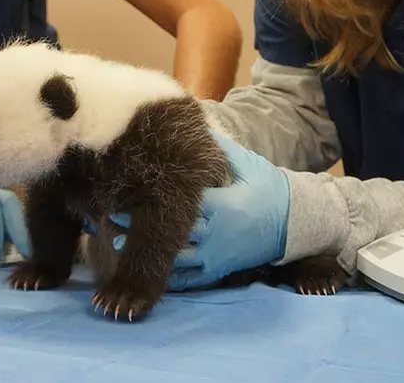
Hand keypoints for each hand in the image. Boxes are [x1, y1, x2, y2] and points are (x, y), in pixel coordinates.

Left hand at [106, 132, 289, 290]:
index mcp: (222, 206)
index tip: (128, 193)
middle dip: (139, 226)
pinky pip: (188, 279)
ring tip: (115, 242)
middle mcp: (216, 234)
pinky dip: (165, 276)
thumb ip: (221, 149)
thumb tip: (196, 124)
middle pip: (171, 232)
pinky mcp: (217, 270)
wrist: (291, 224)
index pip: (183, 205)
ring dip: (145, 251)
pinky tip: (143, 267)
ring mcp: (216, 255)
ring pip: (175, 258)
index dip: (154, 202)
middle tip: (111, 216)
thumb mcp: (248, 164)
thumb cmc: (267, 189)